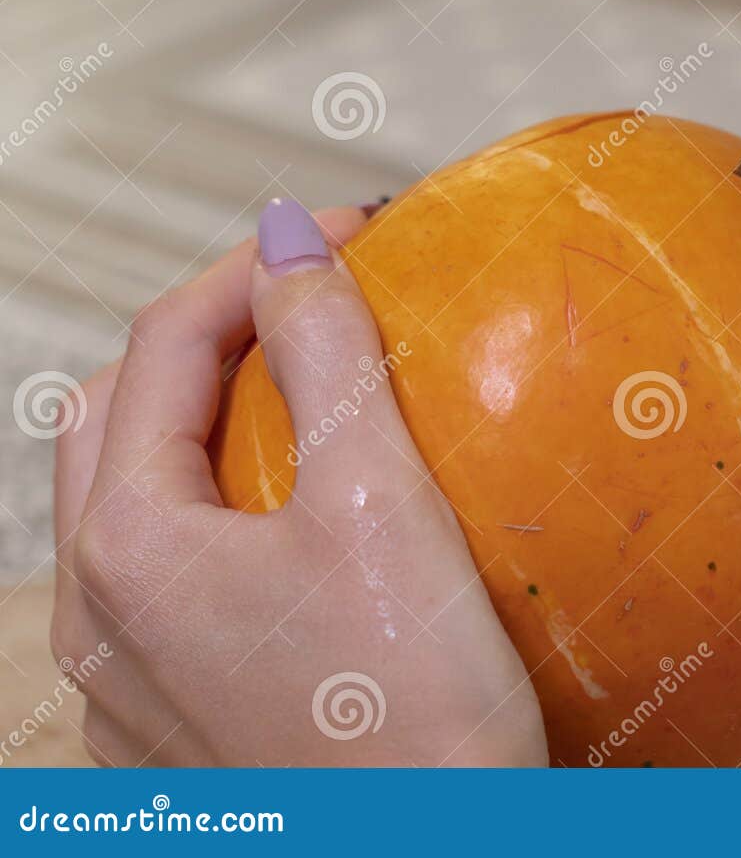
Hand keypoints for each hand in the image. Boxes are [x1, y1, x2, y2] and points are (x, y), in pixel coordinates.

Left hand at [52, 199, 545, 765]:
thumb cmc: (414, 719)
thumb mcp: (382, 504)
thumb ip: (327, 357)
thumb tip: (290, 241)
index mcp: (131, 549)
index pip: (163, 348)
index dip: (254, 267)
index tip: (344, 233)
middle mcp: (105, 618)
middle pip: (119, 417)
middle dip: (205, 336)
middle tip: (309, 297)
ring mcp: (133, 683)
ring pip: (136, 504)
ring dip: (206, 424)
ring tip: (302, 391)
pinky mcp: (182, 728)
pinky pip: (175, 584)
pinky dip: (225, 513)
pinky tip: (304, 524)